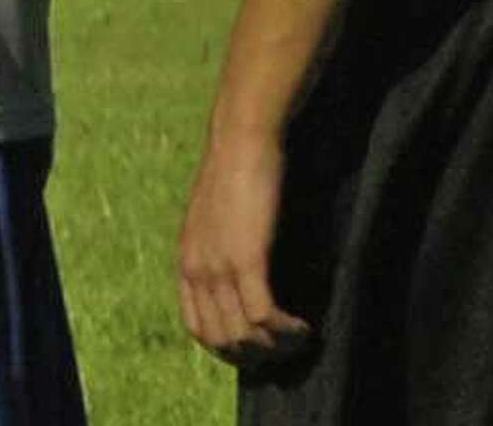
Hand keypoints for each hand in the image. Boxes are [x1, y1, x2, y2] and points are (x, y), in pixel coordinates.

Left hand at [178, 129, 312, 368]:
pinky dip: (287, 332)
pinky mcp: (247, 259)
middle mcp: (198, 270)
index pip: (198, 329)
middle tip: (286, 352)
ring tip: (301, 341)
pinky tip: (305, 328)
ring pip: (245, 336)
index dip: (228, 348)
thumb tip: (237, 273)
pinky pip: (264, 317)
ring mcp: (219, 267)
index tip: (257, 347)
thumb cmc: (236, 167)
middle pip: (222, 341)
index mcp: (187, 261)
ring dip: (276, 349)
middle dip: (256, 357)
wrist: (242, 136)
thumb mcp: (215, 214)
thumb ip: (218, 245)